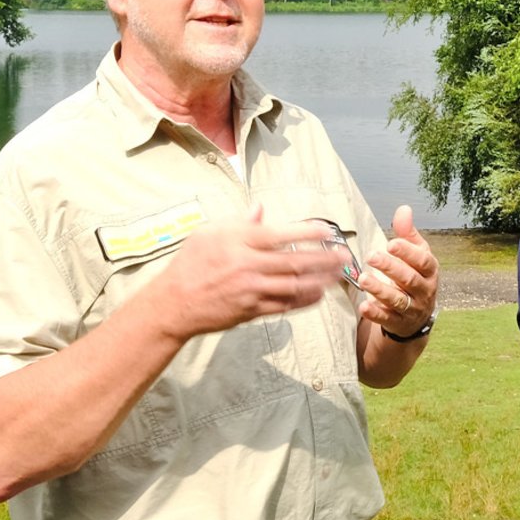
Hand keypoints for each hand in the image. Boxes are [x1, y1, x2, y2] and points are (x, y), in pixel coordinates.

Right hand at [152, 207, 346, 339]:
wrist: (174, 302)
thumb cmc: (191, 262)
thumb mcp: (209, 232)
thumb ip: (239, 221)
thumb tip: (260, 208)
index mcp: (240, 242)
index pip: (281, 234)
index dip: (308, 232)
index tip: (327, 230)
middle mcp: (249, 265)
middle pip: (295, 261)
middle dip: (325, 259)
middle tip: (345, 255)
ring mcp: (252, 290)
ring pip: (295, 285)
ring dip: (321, 281)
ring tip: (339, 275)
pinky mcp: (251, 310)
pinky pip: (285, 305)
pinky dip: (304, 300)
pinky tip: (319, 295)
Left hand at [357, 205, 438, 334]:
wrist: (419, 313)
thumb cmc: (415, 275)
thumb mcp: (416, 254)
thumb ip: (407, 233)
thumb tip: (404, 209)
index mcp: (430, 270)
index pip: (422, 261)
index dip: (408, 252)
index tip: (391, 243)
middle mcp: (425, 290)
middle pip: (409, 279)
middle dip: (390, 268)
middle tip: (371, 256)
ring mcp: (413, 308)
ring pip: (398, 300)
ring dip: (380, 290)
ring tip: (363, 279)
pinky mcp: (399, 322)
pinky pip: (388, 319)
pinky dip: (376, 313)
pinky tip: (364, 306)